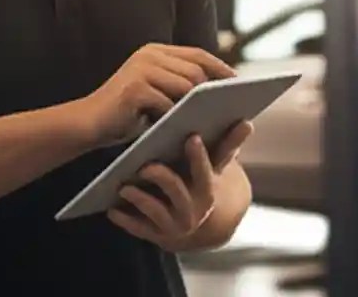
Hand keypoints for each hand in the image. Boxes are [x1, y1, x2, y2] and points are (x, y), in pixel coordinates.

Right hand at [79, 44, 234, 147]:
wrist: (88, 122)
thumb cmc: (125, 113)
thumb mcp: (155, 94)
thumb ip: (179, 87)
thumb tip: (219, 95)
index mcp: (155, 51)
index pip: (197, 54)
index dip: (221, 68)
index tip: (240, 83)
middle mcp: (149, 55)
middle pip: (196, 70)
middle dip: (215, 90)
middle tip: (232, 107)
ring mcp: (141, 69)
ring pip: (186, 86)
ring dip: (199, 107)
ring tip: (214, 120)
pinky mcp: (135, 89)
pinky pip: (168, 103)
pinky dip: (178, 118)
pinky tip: (186, 130)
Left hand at [108, 120, 254, 250]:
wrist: (192, 222)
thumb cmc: (199, 182)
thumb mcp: (213, 167)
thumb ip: (226, 145)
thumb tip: (247, 122)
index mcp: (206, 189)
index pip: (205, 171)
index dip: (199, 156)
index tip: (191, 137)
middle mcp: (193, 209)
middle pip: (177, 191)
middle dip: (162, 177)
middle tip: (145, 165)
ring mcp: (174, 224)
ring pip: (156, 211)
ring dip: (139, 199)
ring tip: (123, 187)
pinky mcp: (156, 235)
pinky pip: (138, 228)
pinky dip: (124, 220)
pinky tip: (110, 209)